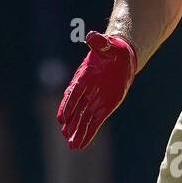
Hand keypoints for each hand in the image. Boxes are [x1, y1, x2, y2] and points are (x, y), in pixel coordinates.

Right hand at [57, 31, 137, 149]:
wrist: (119, 57)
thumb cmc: (113, 50)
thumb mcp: (108, 46)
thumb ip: (100, 44)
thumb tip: (92, 35)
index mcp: (84, 76)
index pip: (74, 93)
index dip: (68, 105)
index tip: (62, 118)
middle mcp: (86, 91)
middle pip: (76, 110)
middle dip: (71, 123)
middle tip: (65, 135)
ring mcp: (93, 100)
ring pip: (83, 119)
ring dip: (78, 132)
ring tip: (72, 146)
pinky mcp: (102, 107)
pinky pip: (94, 122)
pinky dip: (88, 133)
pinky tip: (80, 144)